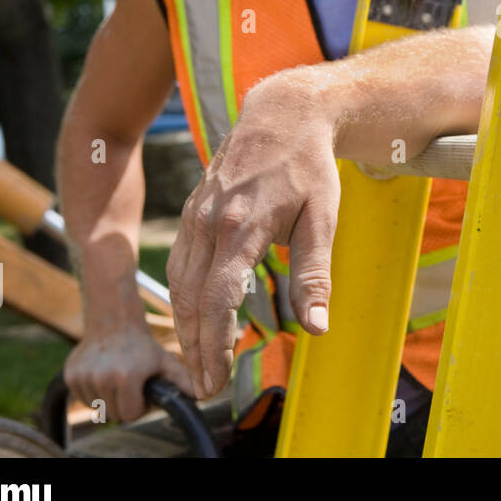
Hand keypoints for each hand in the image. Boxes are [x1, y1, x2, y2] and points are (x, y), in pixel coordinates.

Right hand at [64, 324, 194, 422]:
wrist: (115, 323)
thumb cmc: (144, 347)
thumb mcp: (166, 362)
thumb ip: (184, 381)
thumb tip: (205, 395)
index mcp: (126, 377)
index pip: (130, 415)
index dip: (140, 406)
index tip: (143, 390)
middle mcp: (101, 378)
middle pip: (114, 414)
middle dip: (125, 404)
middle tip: (132, 384)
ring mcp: (82, 377)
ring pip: (97, 408)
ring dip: (109, 398)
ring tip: (118, 376)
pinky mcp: (69, 375)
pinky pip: (83, 398)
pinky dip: (94, 392)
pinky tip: (103, 374)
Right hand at [168, 71, 341, 399]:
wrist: (283, 114)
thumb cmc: (308, 167)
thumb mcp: (323, 219)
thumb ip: (314, 276)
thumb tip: (315, 328)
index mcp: (243, 227)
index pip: (218, 300)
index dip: (215, 344)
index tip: (218, 376)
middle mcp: (210, 222)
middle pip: (190, 299)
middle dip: (194, 347)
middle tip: (206, 385)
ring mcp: (196, 214)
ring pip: (178, 283)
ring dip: (185, 326)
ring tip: (200, 360)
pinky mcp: (193, 210)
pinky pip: (180, 262)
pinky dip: (184, 296)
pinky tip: (196, 317)